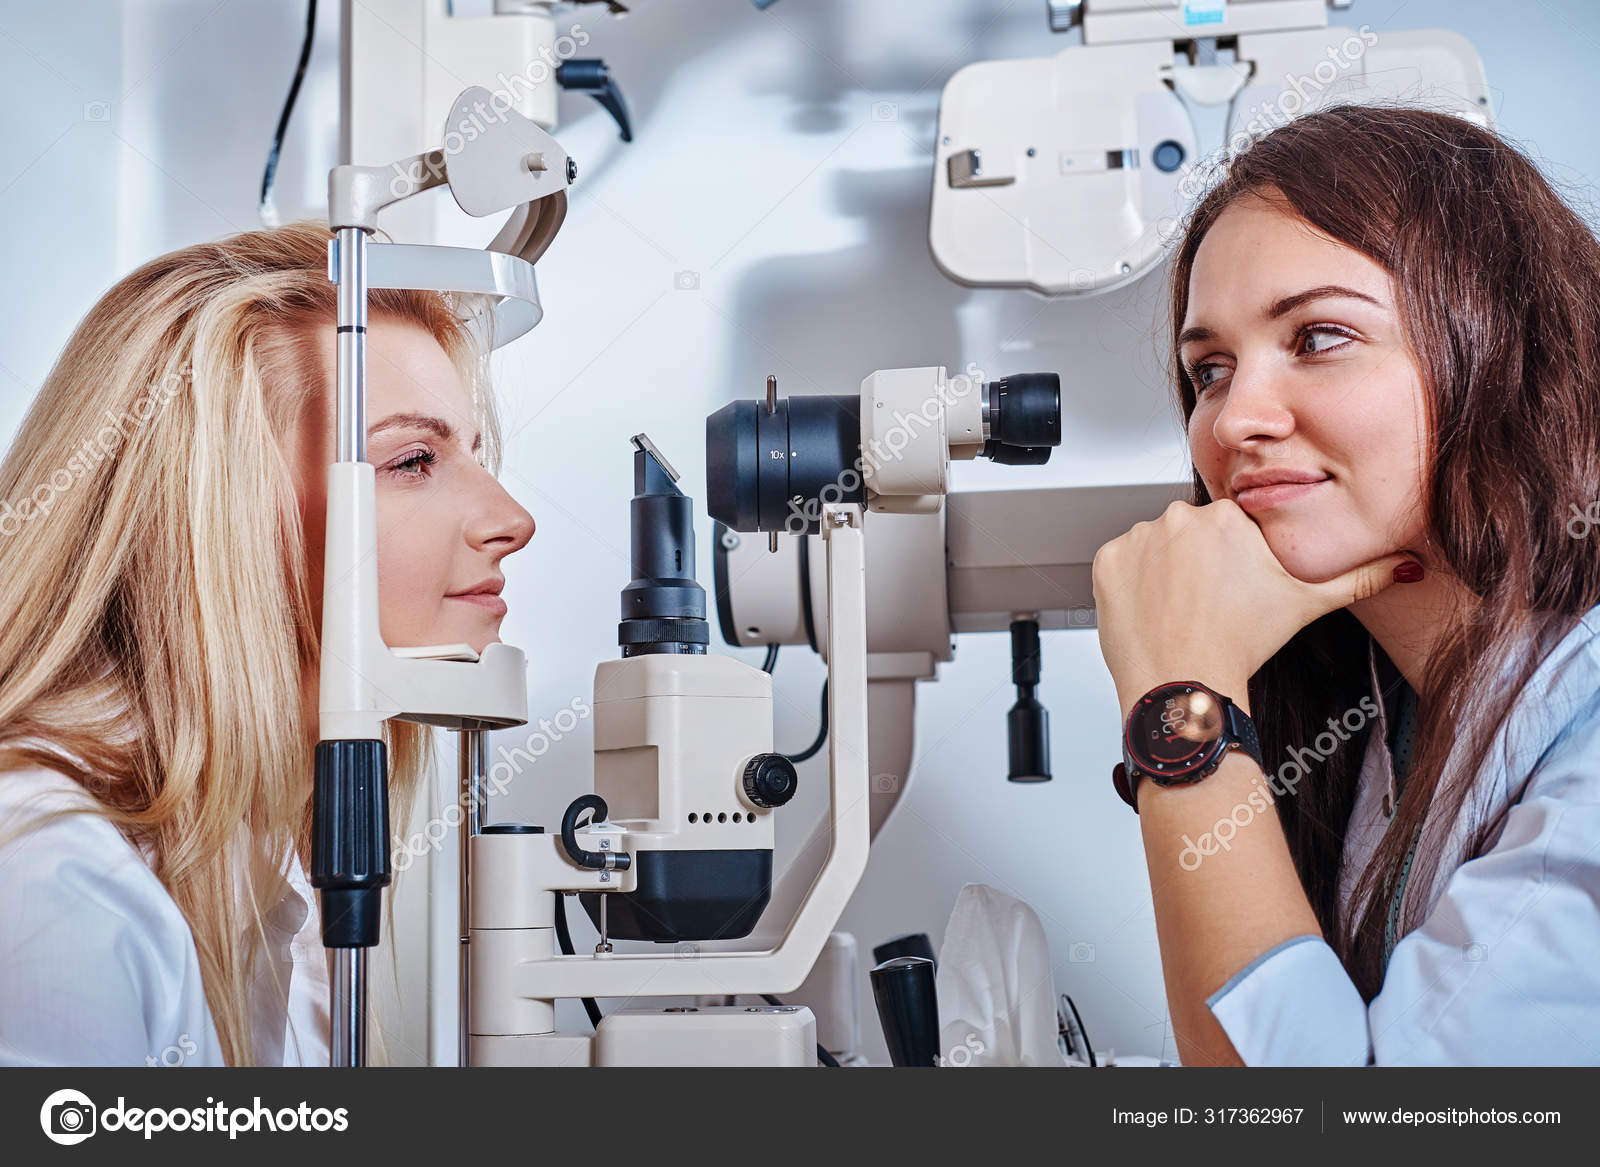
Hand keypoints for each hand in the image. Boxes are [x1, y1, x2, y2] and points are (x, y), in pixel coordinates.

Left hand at [1092, 499, 1419, 719]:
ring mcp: (1138, 538)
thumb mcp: (1306, 605)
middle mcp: (1179, 517)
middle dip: (1198, 563)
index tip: (1232, 588)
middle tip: (1208, 604)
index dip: (1232, 560)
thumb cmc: (1241, 645)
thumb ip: (1359, 578)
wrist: (1184, 685)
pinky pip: (1121, 563)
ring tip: (1182, 610)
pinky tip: (1154, 609)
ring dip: (1164, 571)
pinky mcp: (1107, 560)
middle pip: (1190, 533)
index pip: (1228, 526)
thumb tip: (1406, 565)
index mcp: (1227, 517)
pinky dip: (1132, 584)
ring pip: (1155, 546)